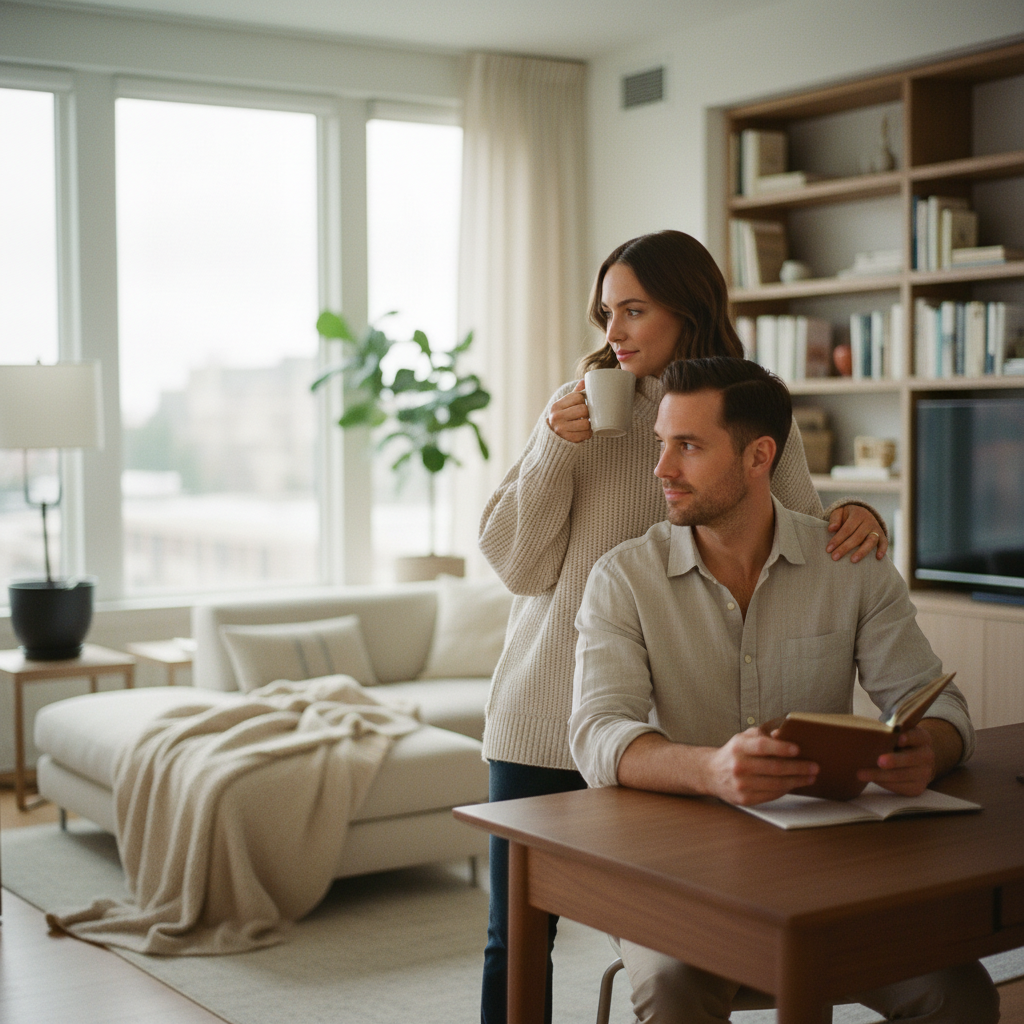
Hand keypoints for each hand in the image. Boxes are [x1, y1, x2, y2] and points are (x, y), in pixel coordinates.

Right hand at [547, 380, 591, 442]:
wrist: (552, 438)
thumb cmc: (563, 418)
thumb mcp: (565, 405)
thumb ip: (575, 393)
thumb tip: (584, 380)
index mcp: (556, 406)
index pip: (578, 397)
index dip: (583, 400)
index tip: (582, 404)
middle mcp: (557, 417)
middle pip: (583, 409)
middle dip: (587, 412)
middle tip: (586, 415)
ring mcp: (561, 429)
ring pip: (586, 423)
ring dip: (589, 424)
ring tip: (586, 423)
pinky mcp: (568, 439)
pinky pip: (586, 434)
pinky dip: (588, 433)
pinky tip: (585, 431)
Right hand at [703, 728, 818, 805]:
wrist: (711, 773)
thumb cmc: (733, 753)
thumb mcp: (743, 738)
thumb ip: (762, 734)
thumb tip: (782, 735)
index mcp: (738, 747)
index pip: (762, 746)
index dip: (781, 748)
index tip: (797, 749)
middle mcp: (738, 765)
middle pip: (774, 768)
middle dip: (798, 768)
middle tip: (814, 766)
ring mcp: (741, 784)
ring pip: (775, 784)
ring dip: (796, 781)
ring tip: (809, 777)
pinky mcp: (744, 799)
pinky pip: (771, 795)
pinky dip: (785, 790)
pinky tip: (793, 785)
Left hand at [826, 504, 887, 561]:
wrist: (862, 512)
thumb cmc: (846, 516)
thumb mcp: (839, 512)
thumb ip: (835, 519)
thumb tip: (831, 529)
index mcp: (857, 514)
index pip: (846, 529)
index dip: (837, 539)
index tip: (828, 549)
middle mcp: (869, 521)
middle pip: (857, 537)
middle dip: (845, 548)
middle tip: (835, 557)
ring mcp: (876, 528)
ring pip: (871, 541)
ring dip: (862, 551)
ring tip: (853, 560)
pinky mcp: (882, 535)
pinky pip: (884, 543)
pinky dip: (882, 550)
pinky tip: (877, 558)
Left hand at [856, 724, 935, 796]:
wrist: (916, 763)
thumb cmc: (899, 744)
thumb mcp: (899, 734)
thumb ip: (890, 733)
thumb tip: (869, 733)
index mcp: (922, 738)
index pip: (918, 736)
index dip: (909, 737)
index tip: (899, 739)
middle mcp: (926, 755)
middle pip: (911, 758)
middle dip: (894, 760)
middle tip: (879, 761)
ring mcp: (924, 773)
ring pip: (902, 775)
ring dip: (880, 775)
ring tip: (862, 774)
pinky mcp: (917, 787)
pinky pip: (900, 787)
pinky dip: (884, 783)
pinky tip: (871, 780)